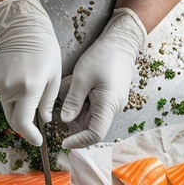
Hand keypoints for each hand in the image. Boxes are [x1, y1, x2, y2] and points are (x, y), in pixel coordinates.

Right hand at [0, 0, 61, 145]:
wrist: (24, 28)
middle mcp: (10, 88)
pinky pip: (2, 95)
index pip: (23, 123)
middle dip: (24, 126)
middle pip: (12, 119)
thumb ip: (48, 102)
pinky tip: (20, 82)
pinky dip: (11, 96)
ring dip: (18, 108)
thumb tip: (44, 120)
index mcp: (29, 89)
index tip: (37, 141)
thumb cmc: (45, 50)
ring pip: (7, 107)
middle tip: (35, 128)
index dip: (29, 136)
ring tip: (30, 93)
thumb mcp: (54, 77)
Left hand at [61, 7, 146, 148]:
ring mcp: (110, 104)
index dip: (78, 141)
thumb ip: (73, 101)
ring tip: (71, 84)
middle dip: (72, 116)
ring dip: (74, 105)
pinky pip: (89, 105)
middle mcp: (112, 108)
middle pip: (88, 125)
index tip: (62, 142)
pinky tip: (75, 84)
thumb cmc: (103, 56)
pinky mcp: (106, 98)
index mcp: (108, 105)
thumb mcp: (82, 77)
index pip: (95, 134)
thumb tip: (64, 121)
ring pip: (86, 115)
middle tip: (64, 96)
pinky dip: (79, 98)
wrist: (120, 42)